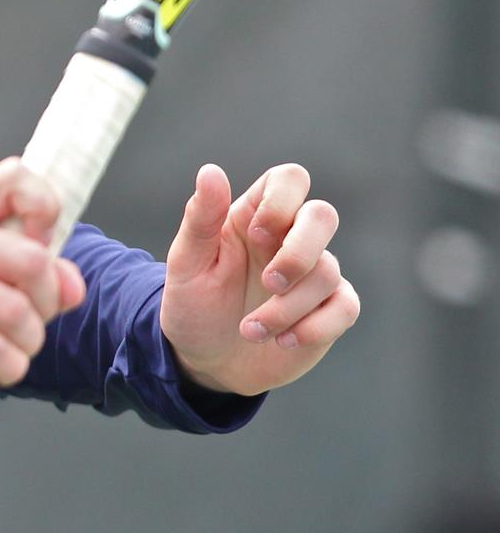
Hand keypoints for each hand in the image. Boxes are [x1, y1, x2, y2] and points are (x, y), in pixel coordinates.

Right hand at [0, 158, 86, 416]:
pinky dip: (7, 366)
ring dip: (28, 344)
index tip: (42, 243)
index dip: (45, 207)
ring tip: (15, 352)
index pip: (15, 176)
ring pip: (14, 312)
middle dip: (46, 304)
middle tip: (31, 324)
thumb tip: (72, 288)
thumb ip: (34, 277)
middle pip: (31, 260)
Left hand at [159, 163, 360, 396]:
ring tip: (248, 330)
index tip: (255, 234)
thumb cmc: (194, 304)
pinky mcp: (329, 310)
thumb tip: (210, 171)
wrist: (206, 361)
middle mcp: (289, 240)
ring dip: (286, 308)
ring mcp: (313, 275)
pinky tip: (283, 341)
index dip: (281, 200)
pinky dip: (314, 327)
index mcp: (254, 218)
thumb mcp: (186, 264)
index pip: (289, 179)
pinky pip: (345, 307)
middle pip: (323, 215)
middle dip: (298, 252)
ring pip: (327, 272)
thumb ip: (200, 219)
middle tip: (268, 283)